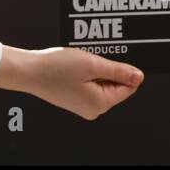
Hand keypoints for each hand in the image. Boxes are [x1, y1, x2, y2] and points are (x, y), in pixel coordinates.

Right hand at [0, 46, 143, 119]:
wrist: (29, 71)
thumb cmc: (55, 68)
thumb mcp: (93, 64)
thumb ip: (119, 71)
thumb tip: (139, 77)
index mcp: (100, 104)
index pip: (129, 87)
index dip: (124, 70)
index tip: (112, 60)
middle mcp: (93, 109)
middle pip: (117, 85)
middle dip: (109, 69)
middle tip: (92, 60)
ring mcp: (84, 105)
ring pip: (105, 82)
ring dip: (98, 69)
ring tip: (83, 63)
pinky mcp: (77, 98)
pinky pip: (93, 83)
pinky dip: (89, 72)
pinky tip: (78, 66)